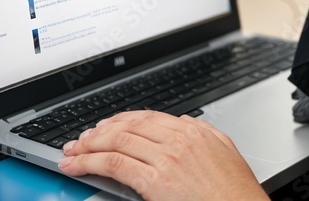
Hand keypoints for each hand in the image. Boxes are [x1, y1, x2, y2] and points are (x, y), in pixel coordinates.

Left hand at [59, 110, 268, 200]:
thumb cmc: (236, 191)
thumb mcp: (224, 150)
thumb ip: (204, 133)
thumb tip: (185, 123)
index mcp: (194, 131)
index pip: (147, 117)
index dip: (120, 121)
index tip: (105, 127)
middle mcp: (178, 139)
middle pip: (128, 126)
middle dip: (99, 131)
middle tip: (81, 139)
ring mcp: (166, 158)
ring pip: (116, 142)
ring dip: (88, 146)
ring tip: (72, 152)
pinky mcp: (155, 181)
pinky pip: (115, 164)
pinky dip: (89, 163)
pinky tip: (77, 167)